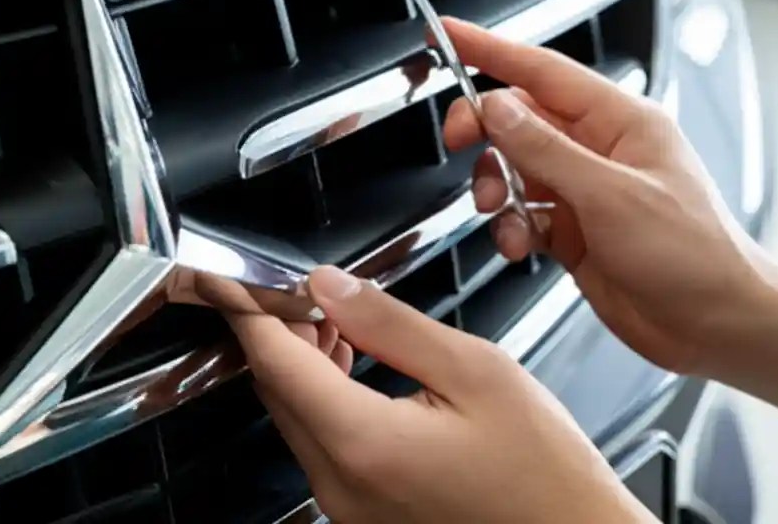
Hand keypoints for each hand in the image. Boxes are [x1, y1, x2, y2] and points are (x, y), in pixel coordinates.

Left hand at [199, 268, 653, 523]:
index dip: (247, 309)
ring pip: (294, 419)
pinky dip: (322, 400)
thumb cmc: (545, 475)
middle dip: (275, 331)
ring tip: (328, 319)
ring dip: (299, 365)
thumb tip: (331, 288)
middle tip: (295, 287)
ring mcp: (350, 508)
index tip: (232, 278)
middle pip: (276, 391)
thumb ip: (392, 325)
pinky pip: (320, 448)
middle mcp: (343, 484)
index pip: (275, 361)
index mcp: (364, 442)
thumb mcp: (476, 371)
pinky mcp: (364, 517)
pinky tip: (348, 368)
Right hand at [440, 17, 772, 374]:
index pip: (542, 70)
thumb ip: (547, 150)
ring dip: (497, 188)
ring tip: (502, 211)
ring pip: (515, 168)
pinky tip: (522, 245)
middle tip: (459, 140)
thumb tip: (498, 108)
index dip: (489, 49)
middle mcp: (602, 150)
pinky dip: (511, 228)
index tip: (448, 34)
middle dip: (484, 130)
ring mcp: (587, 191)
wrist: (717, 325)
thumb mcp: (612, 196)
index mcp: (622, 122)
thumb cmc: (694, 256)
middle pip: (520, 118)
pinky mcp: (576, 232)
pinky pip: (524, 215)